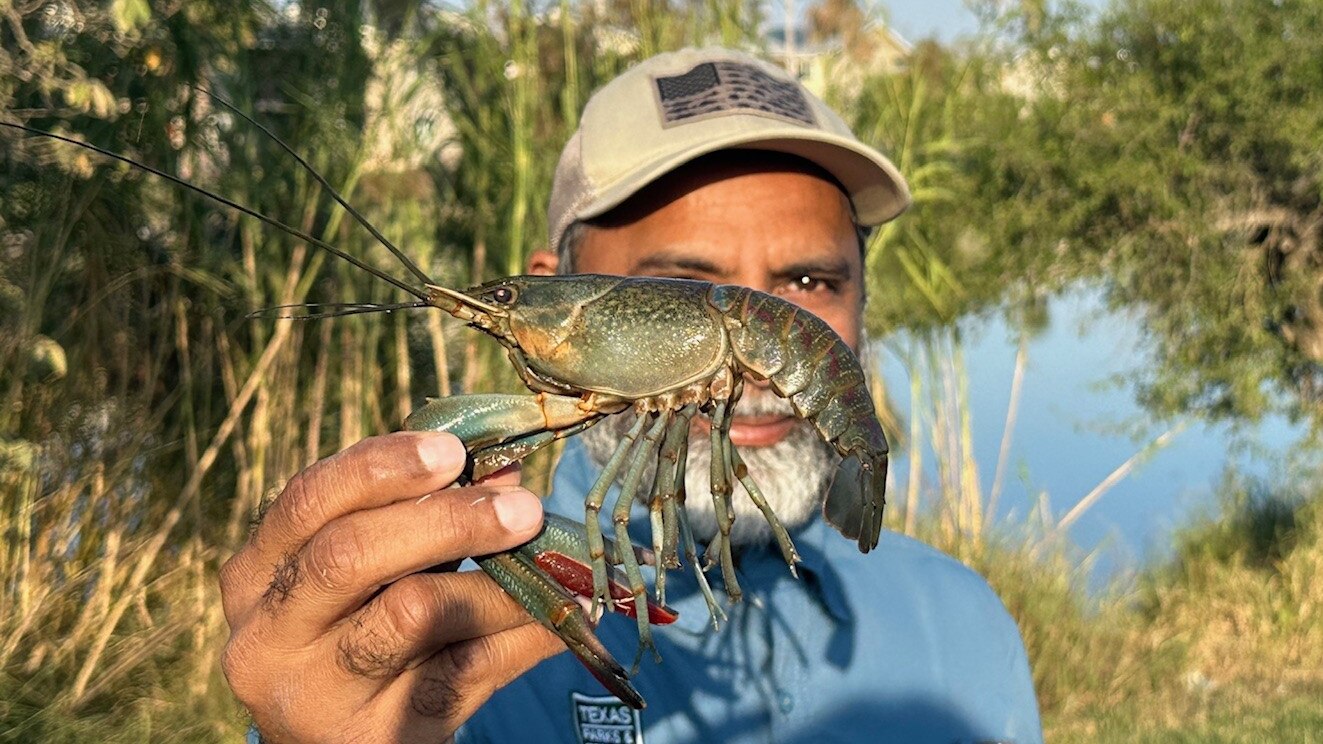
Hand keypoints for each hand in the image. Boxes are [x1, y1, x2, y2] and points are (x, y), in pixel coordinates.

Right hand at [220, 431, 564, 742]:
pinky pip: (464, 672)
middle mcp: (267, 636)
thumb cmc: (359, 631)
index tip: (452, 451)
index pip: (308, 500)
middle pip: (349, 555)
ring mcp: (315, 695)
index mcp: (256, 574)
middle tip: (522, 508)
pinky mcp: (372, 737)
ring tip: (554, 566)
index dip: (382, 467)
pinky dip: (524, 637)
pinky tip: (566, 618)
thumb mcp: (372, 571)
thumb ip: (423, 514)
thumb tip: (502, 469)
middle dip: (445, 521)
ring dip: (496, 583)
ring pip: (411, 615)